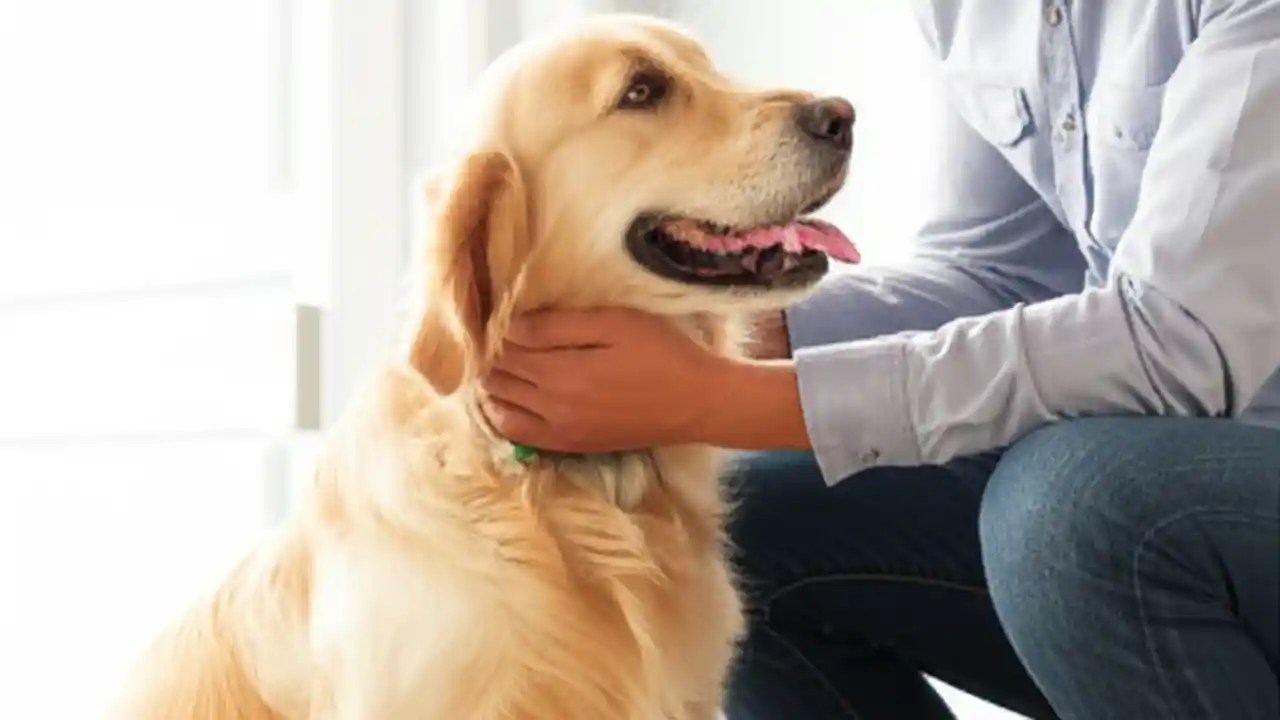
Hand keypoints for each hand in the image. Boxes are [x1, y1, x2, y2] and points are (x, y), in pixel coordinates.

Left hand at [480, 308, 811, 452]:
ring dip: (494, 383)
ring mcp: (561, 430)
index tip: (500, 311)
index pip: (505, 348)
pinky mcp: (572, 445)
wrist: (698, 403)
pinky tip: (507, 398)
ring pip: (500, 407)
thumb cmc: (663, 353)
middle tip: (501, 334)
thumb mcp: (616, 323)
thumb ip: (560, 325)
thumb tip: (511, 326)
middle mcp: (553, 406)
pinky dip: (502, 415)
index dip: (498, 328)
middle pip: (498, 377)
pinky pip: (517, 435)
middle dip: (493, 354)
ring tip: (503, 362)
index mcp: (562, 372)